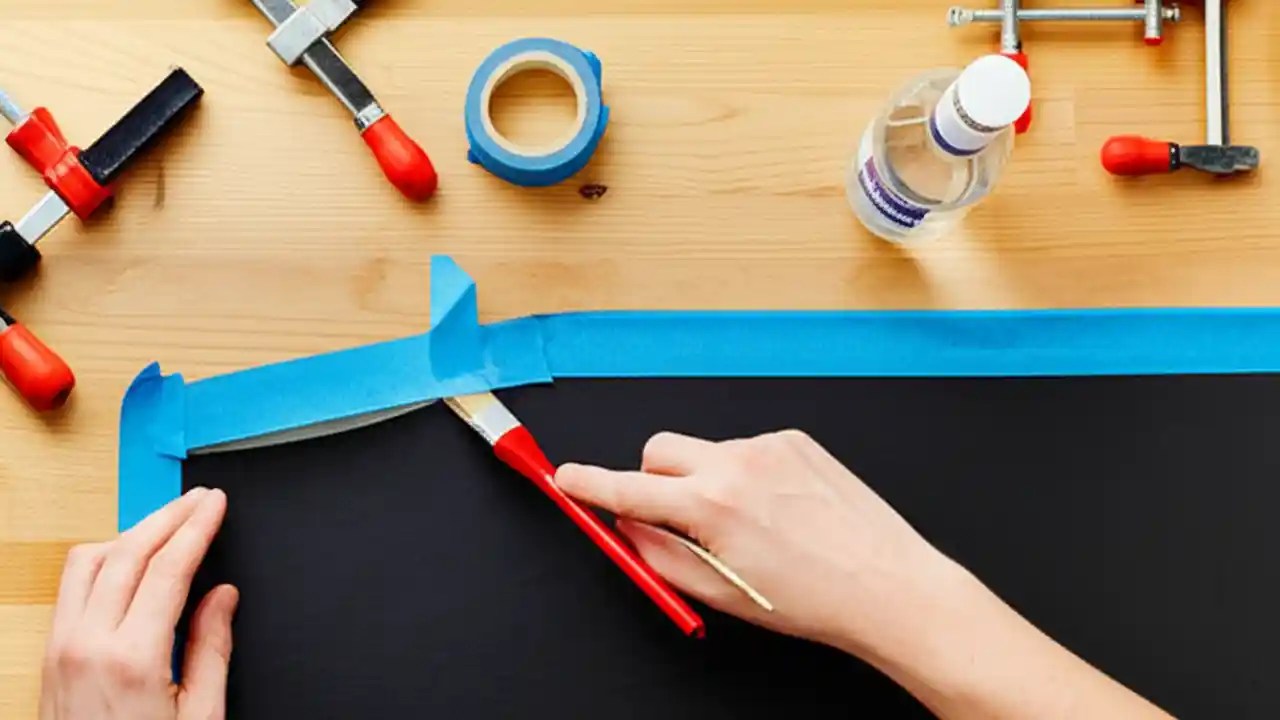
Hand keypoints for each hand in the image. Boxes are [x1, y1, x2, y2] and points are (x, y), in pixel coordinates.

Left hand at [40, 488, 236, 719]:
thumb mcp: (200, 716)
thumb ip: (211, 648)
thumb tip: (223, 595)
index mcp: (132, 659)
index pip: (168, 568)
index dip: (196, 528)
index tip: (215, 504)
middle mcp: (87, 644)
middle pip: (128, 551)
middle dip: (167, 517)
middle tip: (199, 499)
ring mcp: (61, 647)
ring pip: (90, 560)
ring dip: (131, 532)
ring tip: (168, 523)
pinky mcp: (50, 655)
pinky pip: (73, 586)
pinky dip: (104, 559)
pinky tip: (131, 559)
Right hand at [558, 431, 1170, 719]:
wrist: (888, 586)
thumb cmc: (812, 600)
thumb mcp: (719, 594)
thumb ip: (659, 555)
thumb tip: (628, 527)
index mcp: (712, 507)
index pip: (627, 489)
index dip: (588, 484)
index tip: (565, 478)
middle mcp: (737, 465)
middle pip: (658, 450)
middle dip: (651, 479)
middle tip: (669, 517)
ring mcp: (769, 447)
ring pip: (705, 451)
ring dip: (704, 479)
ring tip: (745, 525)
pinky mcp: (796, 440)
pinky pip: (746, 449)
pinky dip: (745, 474)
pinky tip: (776, 509)